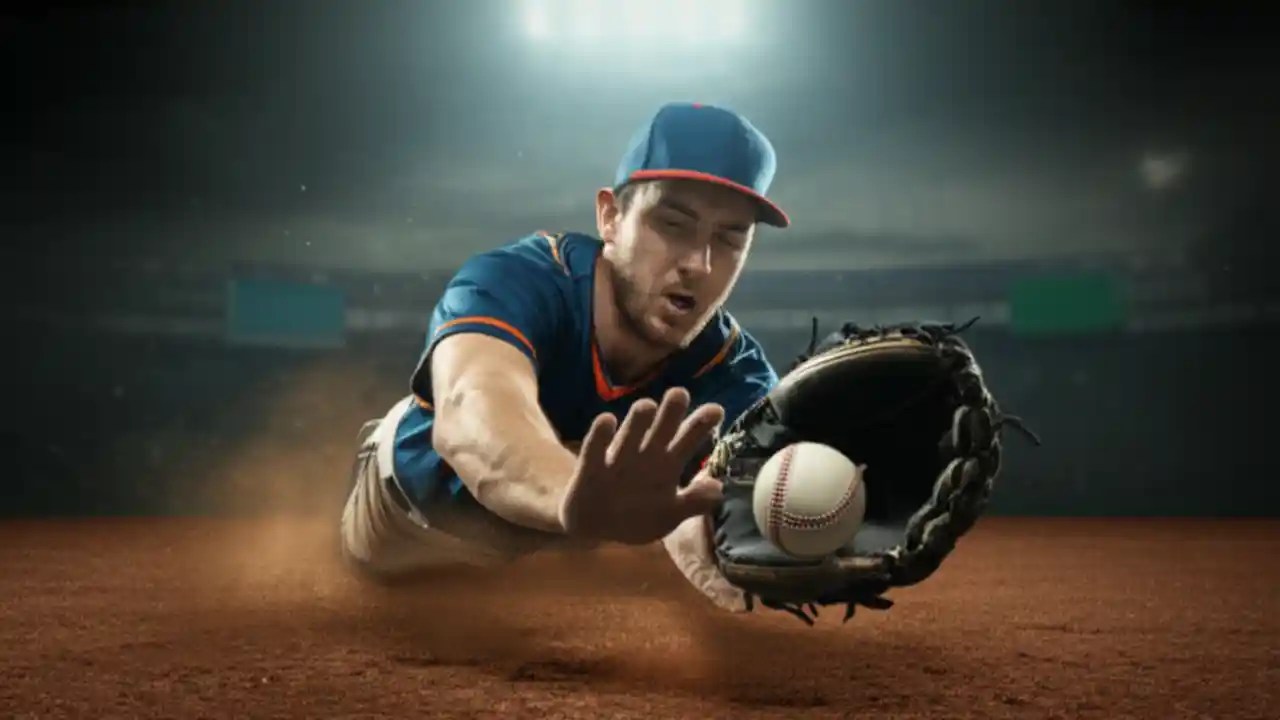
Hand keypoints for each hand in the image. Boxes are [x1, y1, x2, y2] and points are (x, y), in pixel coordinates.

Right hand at [558, 387, 724, 544]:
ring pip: (630, 434)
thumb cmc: (637, 514)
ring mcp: (619, 459)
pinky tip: (607, 420)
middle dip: (671, 412)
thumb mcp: (670, 514)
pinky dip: (600, 436)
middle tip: (680, 394)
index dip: (701, 426)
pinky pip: (595, 449)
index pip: (687, 440)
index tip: (717, 410)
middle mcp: (645, 456)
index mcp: (667, 465)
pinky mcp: (592, 467)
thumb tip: (719, 488)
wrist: (595, 526)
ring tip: (647, 406)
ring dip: (637, 421)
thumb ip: (694, 502)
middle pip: (661, 430)